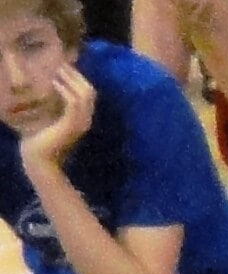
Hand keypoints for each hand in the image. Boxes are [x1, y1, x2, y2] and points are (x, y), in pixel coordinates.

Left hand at [20, 57, 94, 171]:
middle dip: (77, 75)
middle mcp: (85, 121)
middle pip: (90, 92)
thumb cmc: (45, 140)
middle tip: (62, 64)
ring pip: (84, 95)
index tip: (67, 66)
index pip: (90, 94)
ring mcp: (79, 124)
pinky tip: (55, 83)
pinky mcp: (70, 125)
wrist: (41, 159)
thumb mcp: (55, 119)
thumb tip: (58, 87)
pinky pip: (73, 102)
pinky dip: (65, 90)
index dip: (80, 78)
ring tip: (58, 70)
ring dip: (71, 79)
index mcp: (84, 120)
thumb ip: (60, 107)